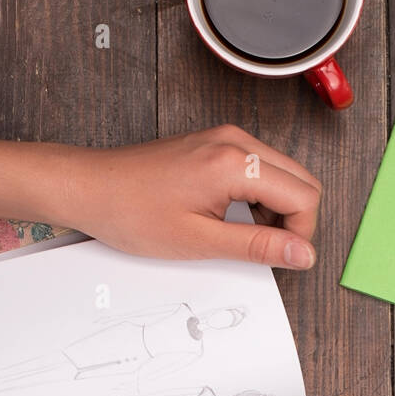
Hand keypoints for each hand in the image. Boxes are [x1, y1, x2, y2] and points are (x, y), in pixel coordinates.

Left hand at [58, 124, 321, 268]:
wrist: (90, 188)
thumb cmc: (131, 212)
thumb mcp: (200, 241)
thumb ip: (258, 247)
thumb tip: (303, 254)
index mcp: (235, 162)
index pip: (304, 196)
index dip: (301, 234)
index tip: (282, 257)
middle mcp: (235, 141)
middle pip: (301, 181)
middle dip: (294, 220)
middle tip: (266, 250)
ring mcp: (225, 139)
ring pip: (283, 175)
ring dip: (277, 209)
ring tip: (243, 236)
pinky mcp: (215, 144)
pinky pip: (259, 169)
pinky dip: (258, 197)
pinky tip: (233, 218)